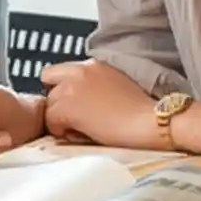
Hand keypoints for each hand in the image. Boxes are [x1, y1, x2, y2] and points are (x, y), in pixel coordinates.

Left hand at [42, 60, 158, 149]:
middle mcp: (79, 70)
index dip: (63, 90)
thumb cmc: (143, 112)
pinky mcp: (68, 107)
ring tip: (82, 129)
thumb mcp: (117, 86)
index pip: (58, 72)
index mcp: (93, 65)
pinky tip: (81, 136)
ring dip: (60, 118)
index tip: (75, 105)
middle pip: (50, 85)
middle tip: (74, 118)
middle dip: (58, 101)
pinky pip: (51, 122)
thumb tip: (81, 101)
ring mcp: (71, 87)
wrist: (152, 122)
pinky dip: (61, 131)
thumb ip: (95, 86)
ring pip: (49, 105)